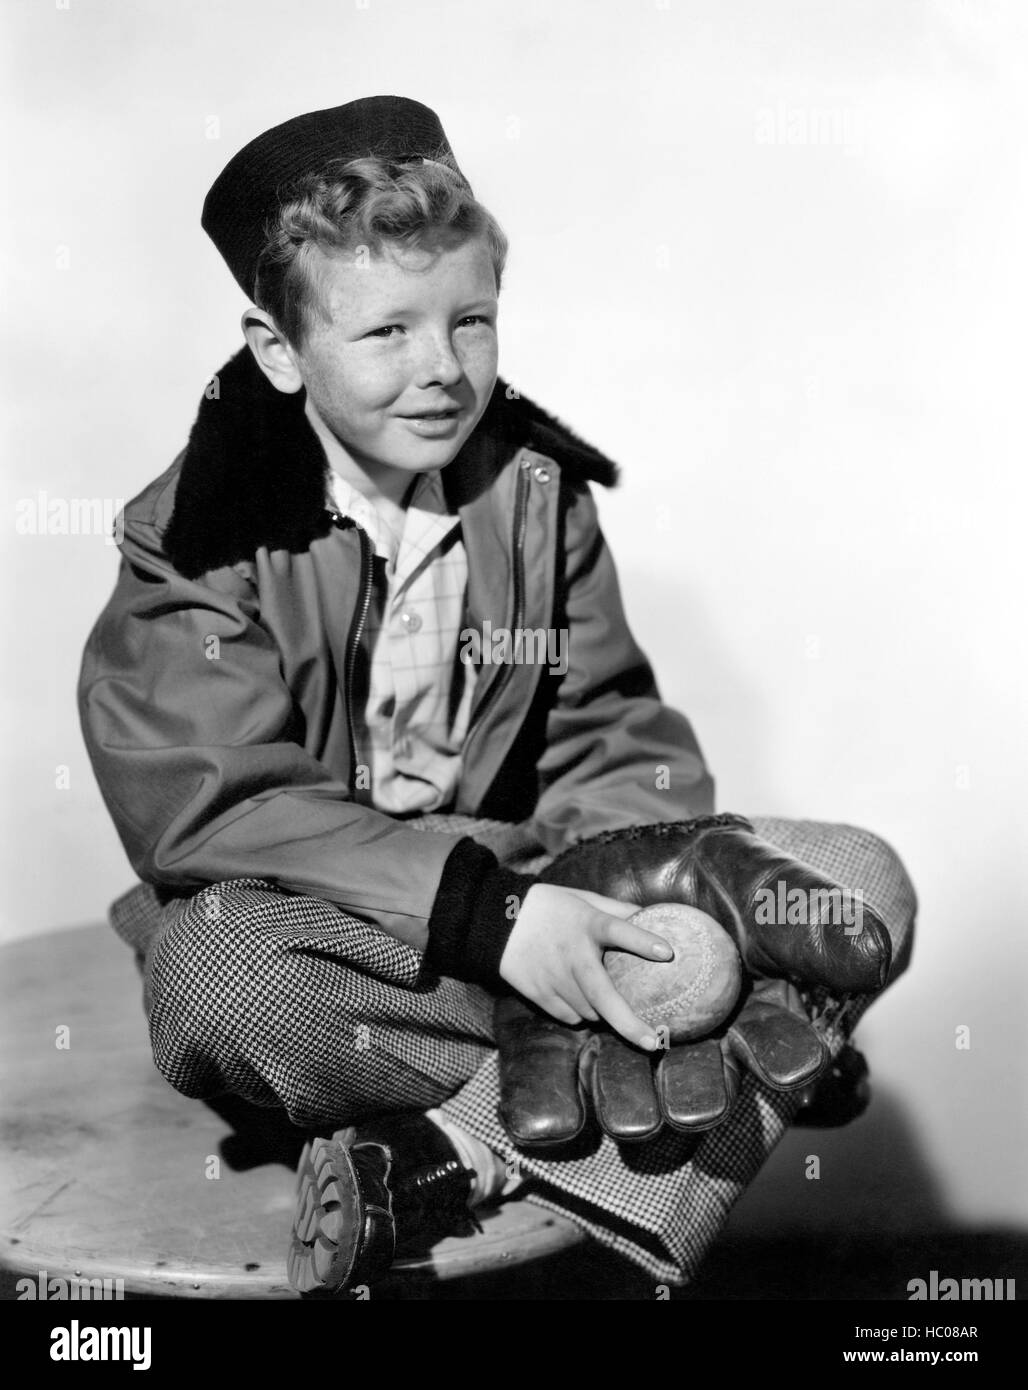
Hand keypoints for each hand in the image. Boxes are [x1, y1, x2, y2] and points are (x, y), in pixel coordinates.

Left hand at [495, 814, 891, 1145]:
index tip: (792, 1066)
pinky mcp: (560, 1047)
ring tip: (631, 1117)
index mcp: (749, 1016)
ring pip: (630, 1092)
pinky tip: (549, 1120)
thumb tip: (876, 955)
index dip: (784, 1058)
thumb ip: (805, 917)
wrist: (604, 856)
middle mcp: (691, 1048)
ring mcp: (622, 1053)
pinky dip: (551, 1101)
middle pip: (702, 1084)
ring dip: (631, 1106)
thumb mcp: (751, 878)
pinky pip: (554, 1079)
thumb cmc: (700, 872)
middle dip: (699, 1098)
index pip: (776, 1046)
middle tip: (694, 1106)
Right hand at [498, 883, 671, 1049]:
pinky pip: (569, 1016)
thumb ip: (618, 910)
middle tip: (652, 1043)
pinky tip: (576, 996)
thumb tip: (654, 916)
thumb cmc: (550, 907)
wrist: (498, 921)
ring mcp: (553, 977)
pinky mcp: (538, 993)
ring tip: (601, 996)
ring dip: (601, 1011)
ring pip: (589, 1011)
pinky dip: (580, 1013)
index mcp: (586, 924)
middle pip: (602, 995)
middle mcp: (571, 954)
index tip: (668, 953)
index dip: (642, 941)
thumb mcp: (584, 900)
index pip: (618, 931)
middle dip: (628, 1023)